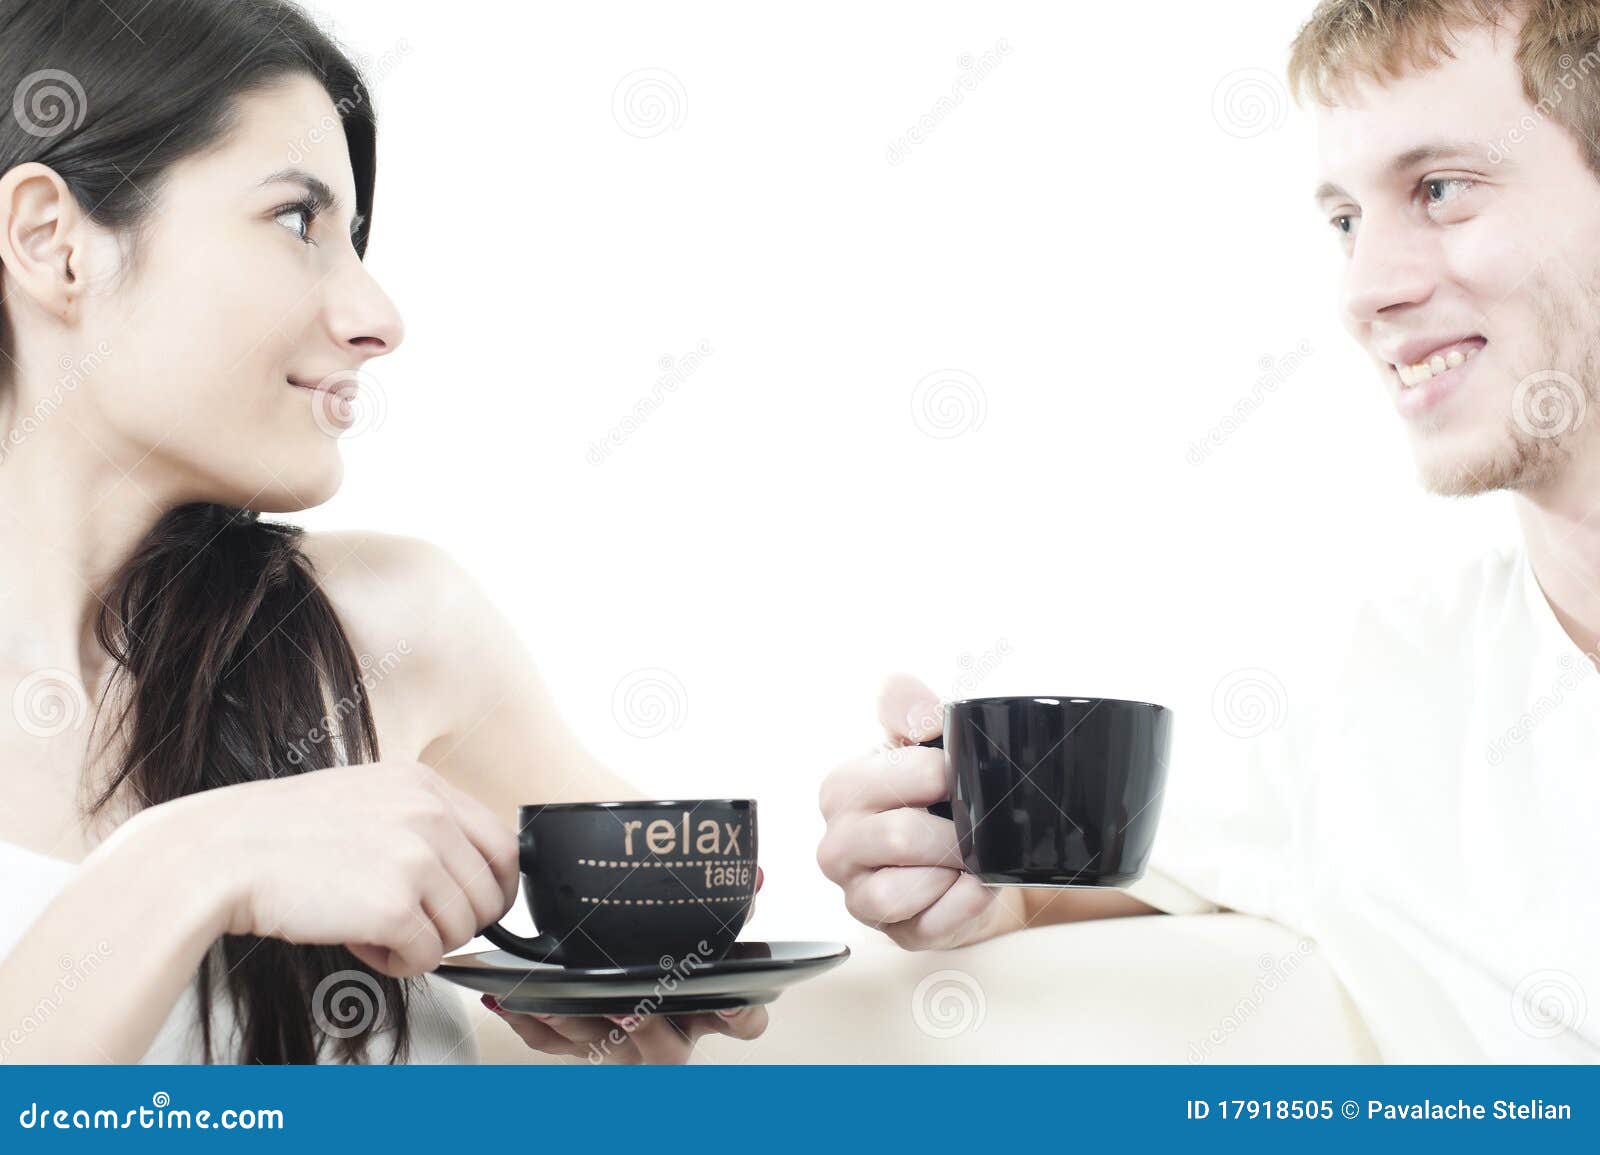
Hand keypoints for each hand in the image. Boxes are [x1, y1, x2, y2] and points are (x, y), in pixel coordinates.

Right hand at [189, 760, 519, 976]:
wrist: (218, 856)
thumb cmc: (280, 835)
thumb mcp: (365, 799)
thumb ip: (420, 824)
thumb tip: (466, 871)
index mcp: (424, 784)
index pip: (504, 845)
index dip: (494, 888)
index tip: (474, 908)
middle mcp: (429, 814)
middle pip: (491, 893)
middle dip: (459, 922)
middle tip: (415, 926)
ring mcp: (416, 858)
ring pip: (463, 929)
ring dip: (423, 942)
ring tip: (373, 927)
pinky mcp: (395, 906)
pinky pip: (428, 957)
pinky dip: (399, 964)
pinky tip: (360, 942)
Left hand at [482, 865, 767, 1062]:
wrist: (614, 952)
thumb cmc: (664, 940)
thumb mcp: (695, 915)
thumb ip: (725, 895)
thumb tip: (755, 877)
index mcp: (707, 1003)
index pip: (742, 1022)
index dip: (741, 1016)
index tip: (729, 999)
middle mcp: (670, 1029)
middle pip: (670, 1051)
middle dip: (647, 1030)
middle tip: (627, 1008)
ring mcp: (624, 1041)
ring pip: (604, 1047)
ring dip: (579, 1024)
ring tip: (555, 999)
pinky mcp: (580, 1040)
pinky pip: (553, 1043)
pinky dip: (530, 1020)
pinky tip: (510, 997)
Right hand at [816, 674, 1024, 949]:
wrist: (972, 851)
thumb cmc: (936, 794)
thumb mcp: (922, 740)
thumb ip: (909, 708)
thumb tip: (919, 713)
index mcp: (841, 789)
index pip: (907, 775)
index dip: (946, 774)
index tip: (958, 775)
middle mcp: (837, 845)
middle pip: (902, 836)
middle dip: (954, 830)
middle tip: (975, 822)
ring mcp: (859, 895)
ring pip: (903, 889)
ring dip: (954, 870)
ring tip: (969, 856)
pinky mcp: (893, 933)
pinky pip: (930, 924)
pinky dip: (964, 903)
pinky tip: (973, 886)